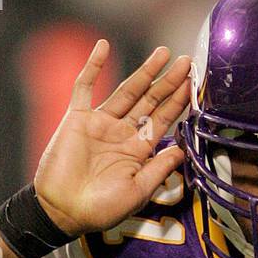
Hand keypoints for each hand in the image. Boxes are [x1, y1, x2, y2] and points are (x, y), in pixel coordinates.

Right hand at [33, 40, 190, 237]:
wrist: (64, 211)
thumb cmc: (101, 209)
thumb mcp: (138, 191)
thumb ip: (159, 168)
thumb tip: (182, 149)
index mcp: (137, 151)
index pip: (163, 121)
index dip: (178, 103)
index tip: (194, 84)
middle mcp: (122, 133)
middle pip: (150, 101)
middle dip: (168, 83)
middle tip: (186, 62)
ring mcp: (100, 123)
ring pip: (126, 90)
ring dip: (144, 72)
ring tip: (163, 54)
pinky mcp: (77, 118)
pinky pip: (84, 87)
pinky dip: (93, 66)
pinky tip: (103, 46)